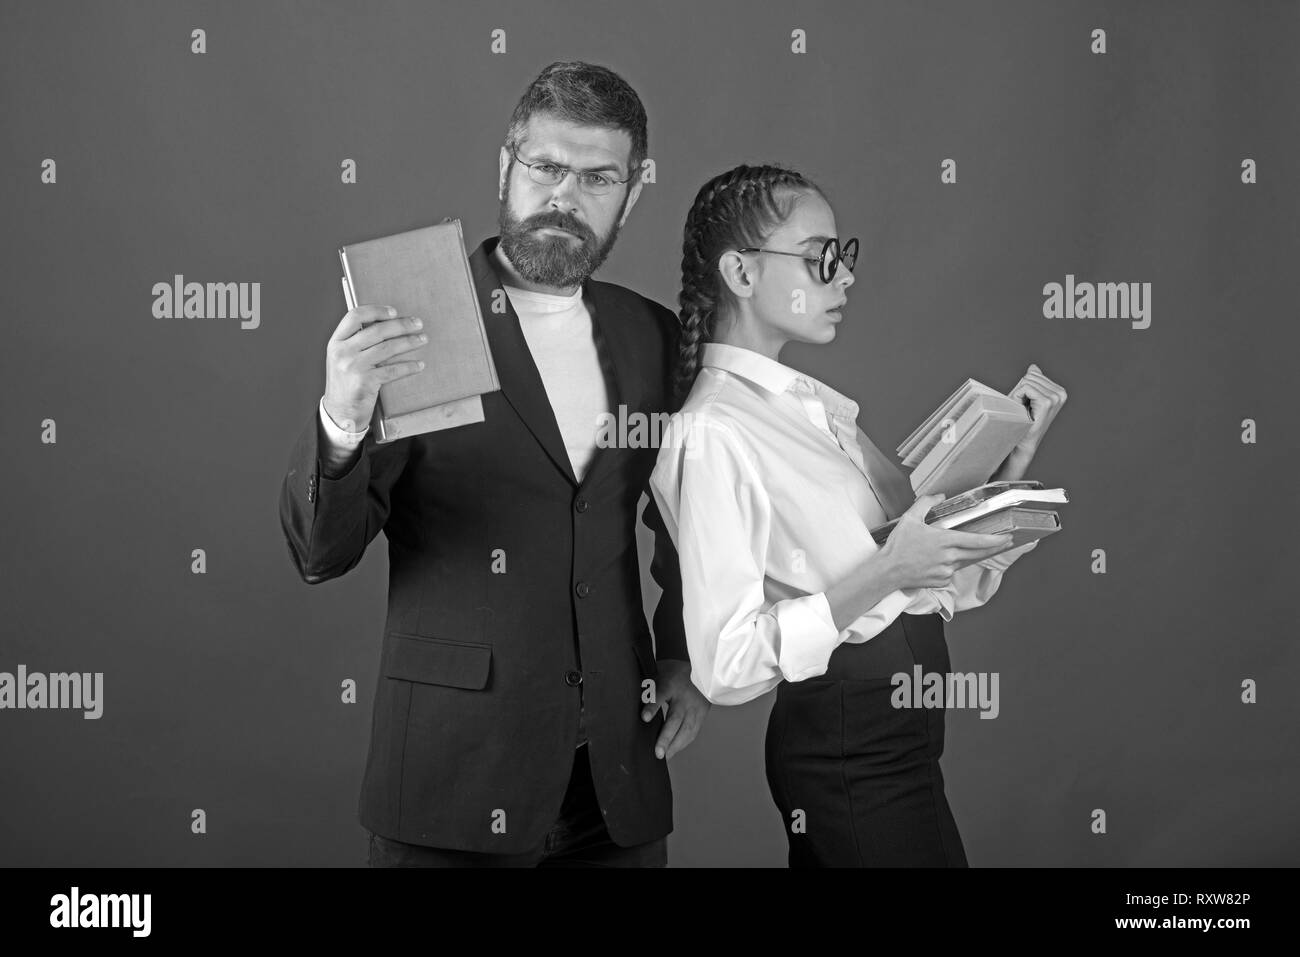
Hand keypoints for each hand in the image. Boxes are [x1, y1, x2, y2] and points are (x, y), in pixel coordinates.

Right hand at [322, 305, 428, 430]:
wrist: (340, 412)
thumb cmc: (346, 383)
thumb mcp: (342, 358)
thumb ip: (356, 342)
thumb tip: (387, 324)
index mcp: (336, 342)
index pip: (354, 316)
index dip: (376, 311)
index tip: (394, 311)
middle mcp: (342, 352)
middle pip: (377, 330)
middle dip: (401, 325)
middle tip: (418, 323)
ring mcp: (353, 367)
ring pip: (387, 348)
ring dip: (409, 342)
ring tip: (423, 340)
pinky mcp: (365, 382)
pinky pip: (393, 370)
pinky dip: (408, 366)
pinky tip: (419, 365)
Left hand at [639, 658, 709, 759]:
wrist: (701, 670)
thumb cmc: (674, 673)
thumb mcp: (659, 672)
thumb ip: (646, 684)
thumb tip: (625, 694)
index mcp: (671, 683)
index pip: (660, 695)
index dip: (652, 706)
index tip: (644, 718)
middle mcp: (684, 697)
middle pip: (675, 718)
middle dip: (666, 737)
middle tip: (657, 753)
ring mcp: (694, 707)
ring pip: (686, 729)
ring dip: (675, 745)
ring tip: (664, 757)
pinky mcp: (701, 715)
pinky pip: (693, 732)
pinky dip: (683, 743)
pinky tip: (673, 751)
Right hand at [879, 494, 1015, 588]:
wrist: (888, 571)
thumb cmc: (898, 546)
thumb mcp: (909, 518)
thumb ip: (926, 504)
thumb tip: (940, 496)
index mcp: (944, 541)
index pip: (976, 541)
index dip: (995, 540)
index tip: (1007, 537)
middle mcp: (949, 557)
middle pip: (978, 553)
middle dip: (994, 548)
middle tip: (1006, 542)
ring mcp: (946, 571)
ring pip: (965, 562)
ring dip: (973, 555)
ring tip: (979, 549)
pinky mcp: (941, 581)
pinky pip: (952, 571)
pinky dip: (952, 565)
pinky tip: (943, 560)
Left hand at [990, 364, 1067, 481]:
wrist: (1022, 440)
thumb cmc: (1022, 419)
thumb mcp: (1027, 396)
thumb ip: (1032, 381)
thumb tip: (1034, 367)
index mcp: (1059, 391)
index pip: (1033, 374)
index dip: (1023, 388)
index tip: (1026, 404)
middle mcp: (1060, 393)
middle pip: (1030, 376)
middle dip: (1020, 391)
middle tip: (1023, 409)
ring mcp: (1055, 398)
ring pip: (1027, 381)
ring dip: (1018, 396)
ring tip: (1023, 411)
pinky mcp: (1047, 402)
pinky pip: (1026, 387)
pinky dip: (1018, 397)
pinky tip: (1023, 411)